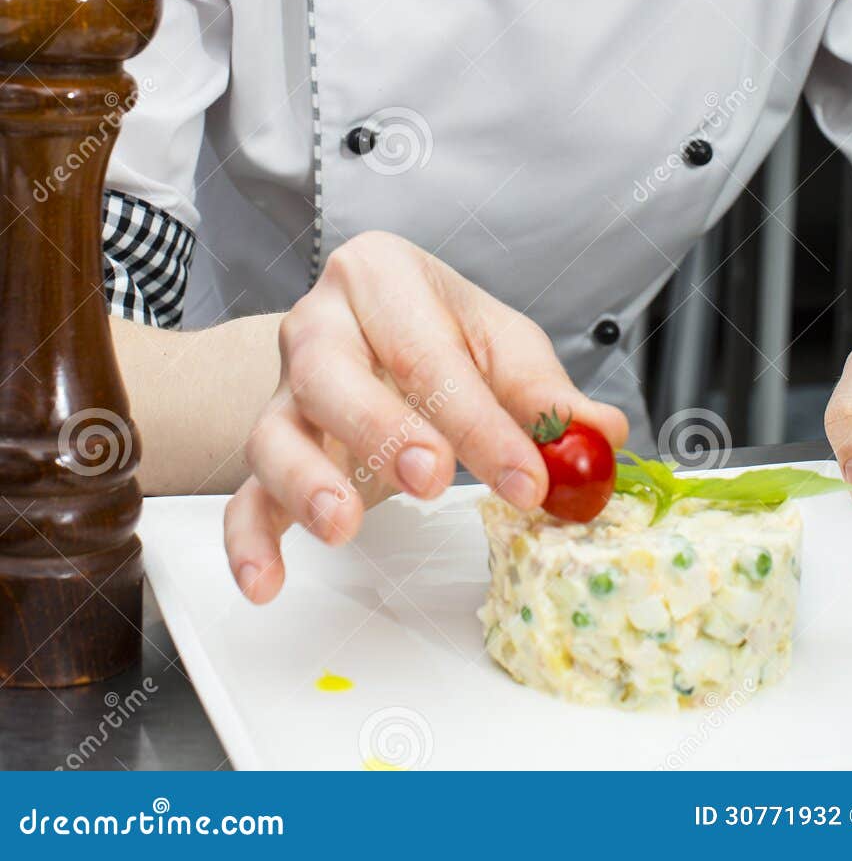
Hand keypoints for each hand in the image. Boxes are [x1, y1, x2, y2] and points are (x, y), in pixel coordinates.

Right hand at [223, 231, 628, 600]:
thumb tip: (601, 434)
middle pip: (330, 373)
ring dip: (306, 482)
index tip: (528, 478)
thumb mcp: (497, 344)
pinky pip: (242, 495)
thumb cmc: (435, 331)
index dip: (482, 421)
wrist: (367, 332)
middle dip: (382, 428)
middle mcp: (321, 325)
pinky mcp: (267, 449)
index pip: (429, 352)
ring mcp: (283, 390)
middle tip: (432, 477)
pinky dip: (248, 541)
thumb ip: (545, 392)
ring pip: (276, 431)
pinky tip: (266, 583)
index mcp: (382, 277)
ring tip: (344, 525)